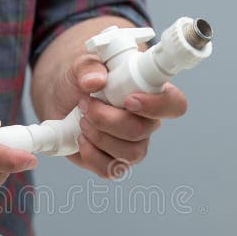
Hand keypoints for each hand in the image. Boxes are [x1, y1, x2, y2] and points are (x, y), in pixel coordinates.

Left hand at [57, 54, 188, 178]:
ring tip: (82, 120)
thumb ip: (88, 67)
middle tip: (85, 104)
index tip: (129, 101)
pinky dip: (91, 155)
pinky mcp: (114, 162)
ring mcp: (133, 145)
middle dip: (108, 119)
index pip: (174, 104)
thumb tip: (94, 81)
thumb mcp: (81, 65)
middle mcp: (146, 122)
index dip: (157, 105)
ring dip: (99, 136)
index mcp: (150, 93)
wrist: (61, 99)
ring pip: (129, 153)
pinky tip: (81, 139)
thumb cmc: (80, 80)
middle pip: (142, 130)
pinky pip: (111, 170)